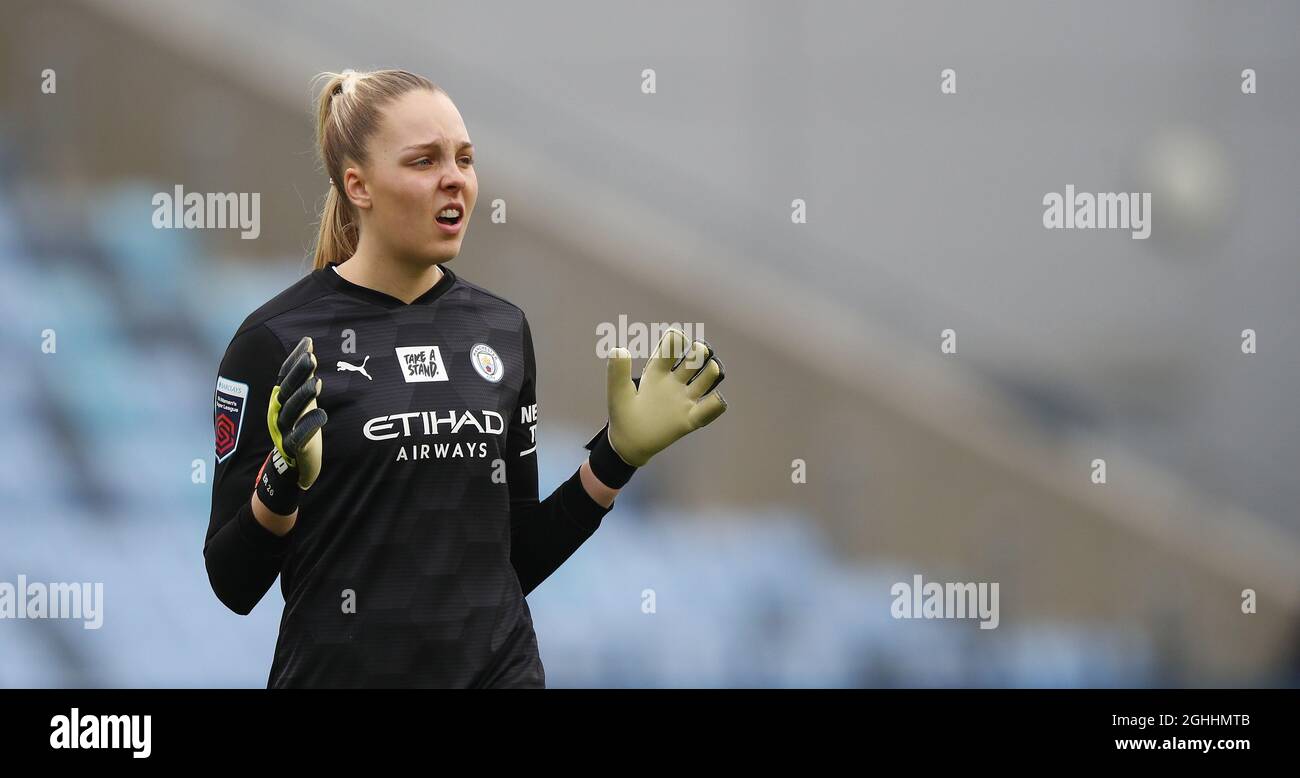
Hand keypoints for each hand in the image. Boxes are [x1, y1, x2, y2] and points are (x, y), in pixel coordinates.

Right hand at [256, 336, 326, 515]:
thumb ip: (304, 378)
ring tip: (317, 383)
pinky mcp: (294, 448)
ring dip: (304, 396)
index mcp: (280, 400)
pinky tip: (321, 414)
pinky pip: (300, 437)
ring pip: (292, 412)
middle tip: (311, 358)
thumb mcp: (302, 401)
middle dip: (298, 374)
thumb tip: (309, 348)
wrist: (292, 466)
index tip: (308, 343)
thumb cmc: (300, 427)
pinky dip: (309, 425)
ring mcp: (284, 431)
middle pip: (287, 391)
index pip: (285, 376)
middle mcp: (279, 413)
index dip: (294, 360)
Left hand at [605, 328, 726, 466]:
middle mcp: (674, 382)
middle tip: (700, 350)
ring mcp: (684, 400)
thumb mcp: (618, 393)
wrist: (629, 443)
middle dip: (700, 351)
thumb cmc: (623, 414)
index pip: (670, 349)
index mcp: (657, 371)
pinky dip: (716, 405)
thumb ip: (617, 372)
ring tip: (713, 368)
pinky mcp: (690, 420)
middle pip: (693, 360)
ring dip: (712, 372)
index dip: (676, 340)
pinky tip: (717, 399)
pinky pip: (708, 411)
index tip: (677, 338)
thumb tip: (618, 350)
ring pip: (706, 380)